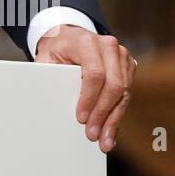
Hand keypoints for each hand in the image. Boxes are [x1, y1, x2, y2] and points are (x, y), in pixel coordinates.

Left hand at [35, 24, 135, 153]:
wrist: (69, 36)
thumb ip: (49, 76)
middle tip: (92, 134)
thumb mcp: (46, 58)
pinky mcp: (128, 67)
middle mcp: (108, 46)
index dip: (89, 98)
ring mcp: (121, 56)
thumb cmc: (57, 48)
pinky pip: (127, 94)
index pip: (94, 73)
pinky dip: (118, 114)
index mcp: (86, 41)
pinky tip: (111, 129)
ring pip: (124, 92)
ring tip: (104, 140)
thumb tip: (49, 104)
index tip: (80, 117)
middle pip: (113, 85)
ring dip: (113, 119)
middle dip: (103, 113)